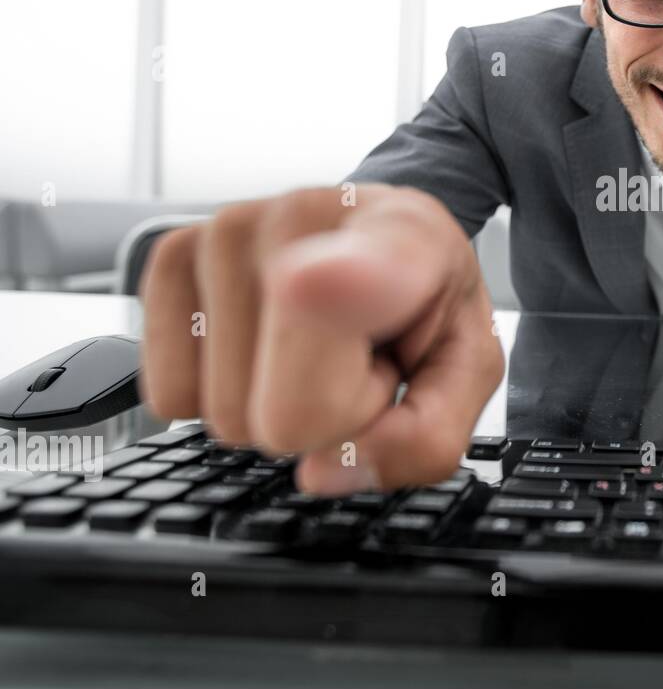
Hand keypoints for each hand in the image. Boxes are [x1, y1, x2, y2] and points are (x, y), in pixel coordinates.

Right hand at [139, 184, 503, 493]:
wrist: (390, 239)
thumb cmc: (426, 301)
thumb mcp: (468, 372)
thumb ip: (425, 436)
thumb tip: (321, 470)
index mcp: (404, 238)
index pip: (349, 272)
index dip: (328, 293)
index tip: (303, 285)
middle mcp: (302, 219)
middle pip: (280, 418)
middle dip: (328, 414)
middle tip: (360, 356)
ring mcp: (225, 231)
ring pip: (222, 416)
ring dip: (277, 399)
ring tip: (322, 343)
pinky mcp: (170, 258)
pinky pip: (169, 396)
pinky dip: (223, 388)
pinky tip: (268, 341)